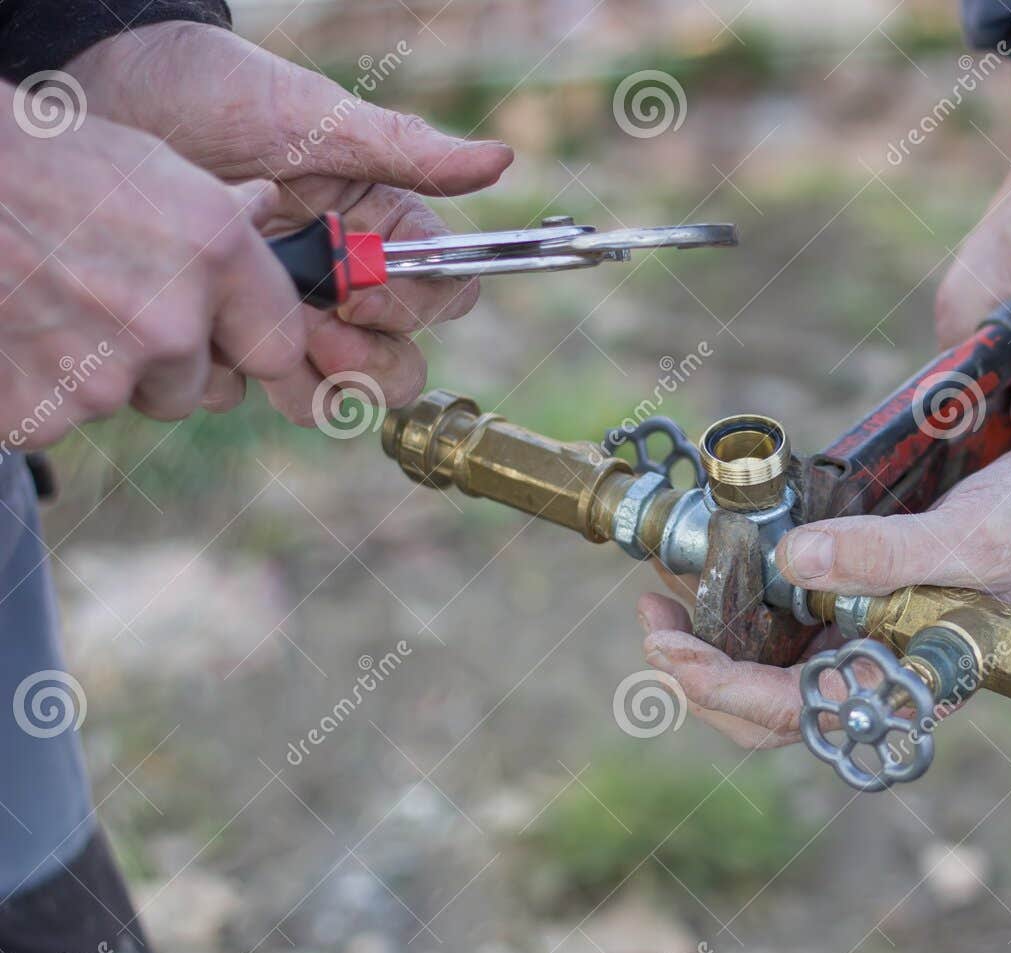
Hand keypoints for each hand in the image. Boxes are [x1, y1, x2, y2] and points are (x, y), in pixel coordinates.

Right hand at [0, 99, 305, 446]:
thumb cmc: (40, 160)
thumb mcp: (145, 163)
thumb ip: (214, 211)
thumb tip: (262, 206)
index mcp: (214, 255)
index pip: (277, 351)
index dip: (244, 344)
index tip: (220, 334)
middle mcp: (171, 324)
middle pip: (194, 390)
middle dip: (156, 363)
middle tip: (98, 305)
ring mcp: (103, 376)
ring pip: (119, 402)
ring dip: (89, 372)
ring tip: (42, 303)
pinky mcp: (36, 412)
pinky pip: (50, 420)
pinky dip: (26, 389)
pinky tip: (7, 329)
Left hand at [70, 22, 512, 422]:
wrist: (95, 99)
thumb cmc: (206, 89)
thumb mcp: (309, 117)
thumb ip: (403, 149)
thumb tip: (502, 159)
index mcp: (379, 229)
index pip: (442, 293)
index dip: (412, 306)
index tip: (360, 288)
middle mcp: (342, 281)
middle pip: (397, 362)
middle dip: (362, 363)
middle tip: (309, 331)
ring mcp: (282, 314)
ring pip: (327, 392)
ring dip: (301, 383)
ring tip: (251, 334)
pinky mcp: (221, 335)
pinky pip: (246, 391)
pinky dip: (228, 375)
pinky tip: (197, 326)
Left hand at [636, 405, 1010, 748]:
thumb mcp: (970, 541)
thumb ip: (882, 557)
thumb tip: (792, 562)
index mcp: (909, 679)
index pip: (792, 713)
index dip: (719, 689)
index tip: (669, 648)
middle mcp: (886, 668)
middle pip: (768, 706)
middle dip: (699, 672)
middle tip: (655, 617)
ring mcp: (879, 635)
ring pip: (776, 665)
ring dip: (717, 639)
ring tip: (674, 591)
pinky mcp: (878, 594)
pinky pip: (801, 615)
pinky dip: (754, 599)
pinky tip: (730, 562)